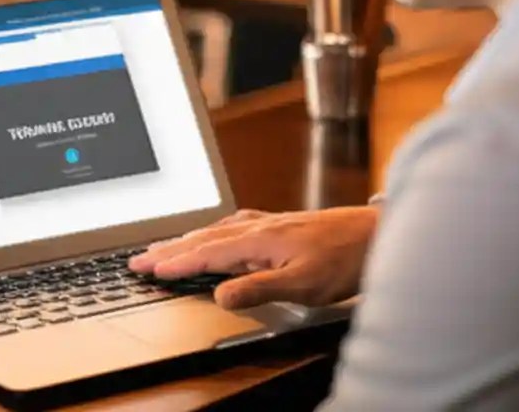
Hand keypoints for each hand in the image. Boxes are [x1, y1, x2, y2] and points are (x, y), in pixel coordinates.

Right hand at [129, 206, 377, 309]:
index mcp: (259, 240)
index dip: (175, 262)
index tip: (147, 268)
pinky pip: (235, 224)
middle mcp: (260, 226)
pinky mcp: (283, 223)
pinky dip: (214, 230)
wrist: (378, 235)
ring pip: (218, 229)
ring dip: (189, 238)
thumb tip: (221, 295)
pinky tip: (218, 232)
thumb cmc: (345, 261)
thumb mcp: (303, 285)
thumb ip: (260, 289)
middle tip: (139, 257)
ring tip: (166, 247)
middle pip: (205, 237)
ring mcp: (271, 222)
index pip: (207, 252)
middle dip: (171, 248)